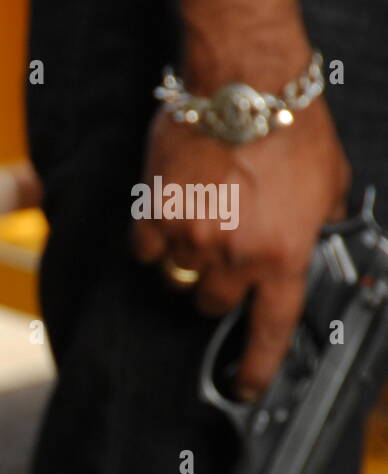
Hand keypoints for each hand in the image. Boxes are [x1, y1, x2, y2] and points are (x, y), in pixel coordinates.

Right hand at [132, 95, 348, 398]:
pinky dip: (153, 238)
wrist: (245, 87)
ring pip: (176, 276)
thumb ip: (316, 224)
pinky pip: (145, 248)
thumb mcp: (328, 184)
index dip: (255, 367)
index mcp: (283, 255)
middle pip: (212, 302)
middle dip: (217, 286)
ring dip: (185, 260)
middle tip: (222, 254)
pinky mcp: (154, 215)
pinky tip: (169, 212)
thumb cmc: (291, 127)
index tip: (244, 386)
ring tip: (198, 221)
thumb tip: (312, 242)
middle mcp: (234, 255)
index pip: (269, 330)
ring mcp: (190, 238)